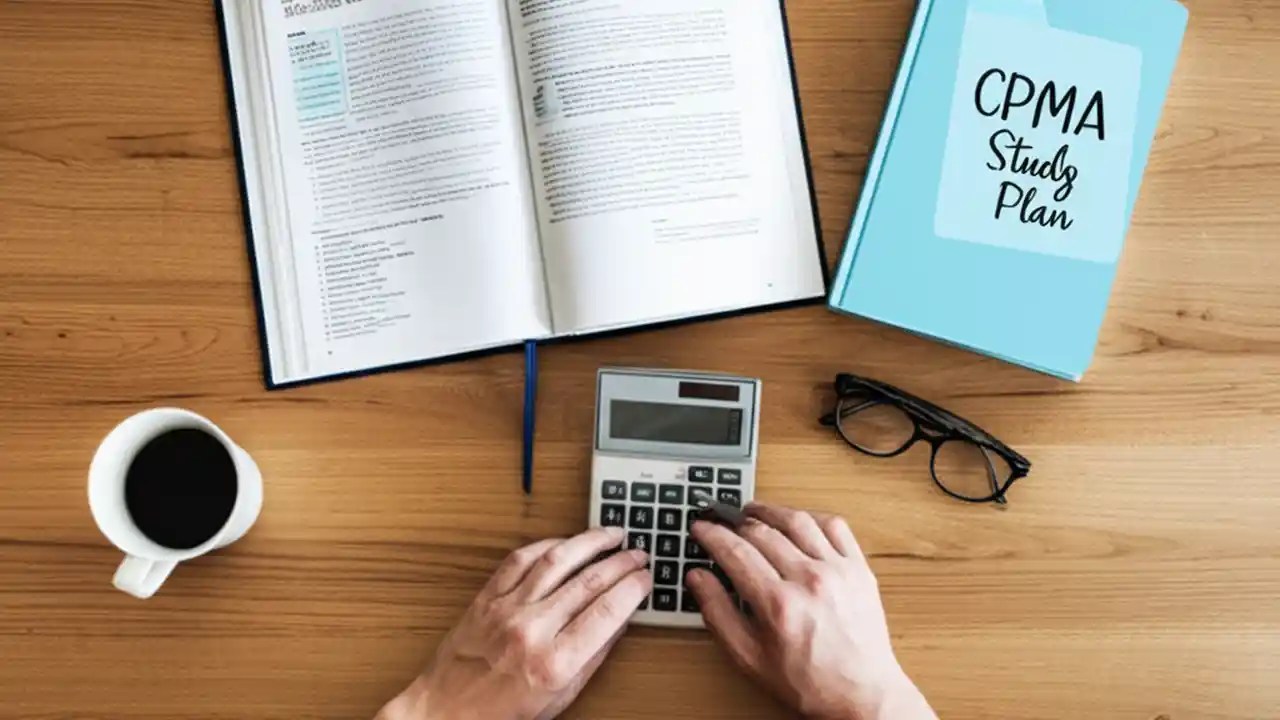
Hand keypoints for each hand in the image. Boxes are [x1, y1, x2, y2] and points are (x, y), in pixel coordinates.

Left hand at [378, 527, 651, 719]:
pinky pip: (520, 560)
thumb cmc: (502, 713)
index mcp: (554, 663)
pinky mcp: (487, 597)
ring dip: (589, 542)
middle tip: (638, 553)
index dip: (633, 588)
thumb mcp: (561, 697)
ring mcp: (506, 609)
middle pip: (588, 582)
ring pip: (556, 561)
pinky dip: (547, 545)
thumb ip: (592, 657)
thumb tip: (620, 621)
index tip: (646, 578)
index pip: (607, 612)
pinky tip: (566, 542)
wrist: (446, 710)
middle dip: (620, 562)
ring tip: (611, 534)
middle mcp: (531, 631)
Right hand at [687, 504, 935, 719]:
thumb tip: (698, 578)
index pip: (735, 552)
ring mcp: (837, 571)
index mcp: (779, 604)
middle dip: (734, 521)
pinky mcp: (859, 569)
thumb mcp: (749, 657)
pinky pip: (834, 526)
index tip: (701, 528)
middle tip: (721, 521)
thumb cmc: (808, 682)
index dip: (712, 534)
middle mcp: (809, 580)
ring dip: (770, 511)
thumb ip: (718, 613)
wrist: (861, 694)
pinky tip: (797, 521)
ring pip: (797, 520)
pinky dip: (811, 517)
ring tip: (753, 512)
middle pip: (762, 531)